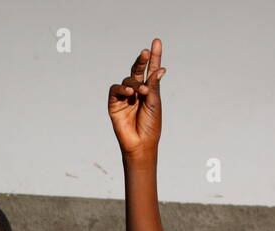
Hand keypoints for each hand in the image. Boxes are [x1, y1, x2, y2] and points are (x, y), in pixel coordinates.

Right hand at [109, 39, 166, 157]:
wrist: (141, 144)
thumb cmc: (151, 126)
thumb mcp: (155, 103)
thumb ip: (154, 86)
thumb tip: (159, 68)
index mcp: (149, 90)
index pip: (151, 70)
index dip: (155, 56)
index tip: (156, 42)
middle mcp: (137, 91)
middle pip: (138, 70)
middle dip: (142, 60)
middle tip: (146, 52)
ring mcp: (125, 97)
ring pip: (127, 80)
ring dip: (135, 83)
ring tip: (142, 91)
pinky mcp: (114, 104)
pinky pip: (115, 90)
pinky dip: (122, 89)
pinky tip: (131, 93)